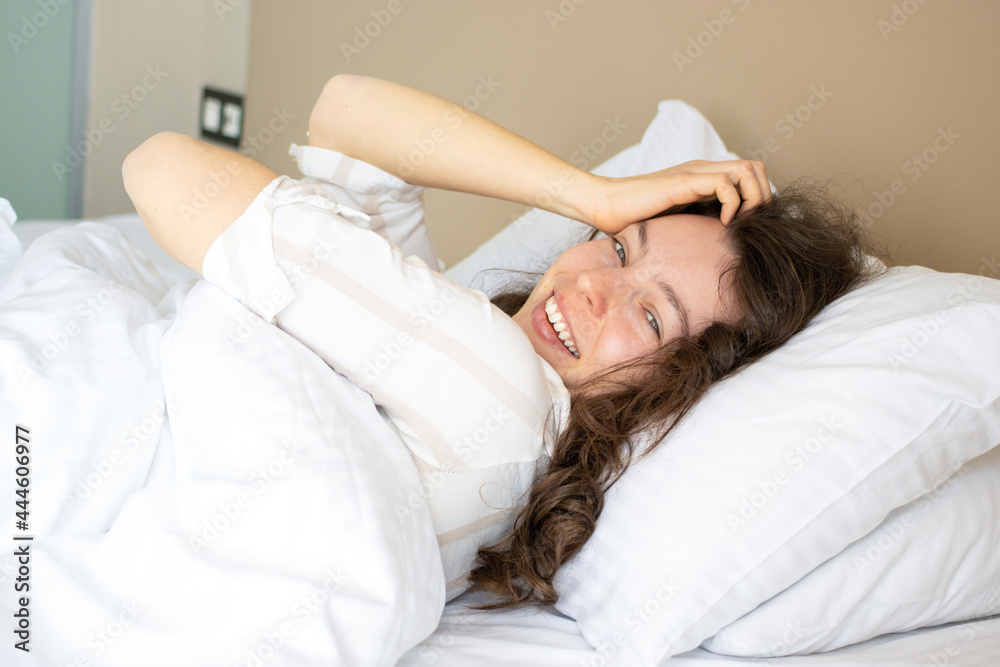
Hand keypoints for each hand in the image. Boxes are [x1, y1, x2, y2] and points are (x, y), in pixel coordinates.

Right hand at [587, 159, 770, 233]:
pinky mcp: (684, 181)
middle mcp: (703, 170)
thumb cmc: (635, 218)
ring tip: (739, 223)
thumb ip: (698, 221)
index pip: (751, 175)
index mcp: (703, 178)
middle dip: (762, 198)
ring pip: (747, 171)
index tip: (750, 226)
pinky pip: (725, 184)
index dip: (759, 198)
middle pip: (756, 169)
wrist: (606, 206)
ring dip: (752, 199)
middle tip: (751, 224)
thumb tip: (722, 243)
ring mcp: (695, 173)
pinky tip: (720, 223)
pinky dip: (732, 204)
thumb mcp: (678, 222)